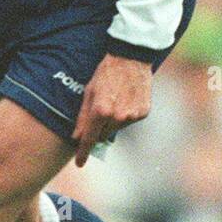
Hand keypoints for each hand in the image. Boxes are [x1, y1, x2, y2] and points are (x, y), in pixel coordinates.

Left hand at [72, 53, 151, 167]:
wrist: (131, 57)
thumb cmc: (105, 73)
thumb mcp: (89, 92)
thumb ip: (83, 117)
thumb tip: (77, 137)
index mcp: (100, 111)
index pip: (90, 139)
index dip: (83, 152)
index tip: (79, 163)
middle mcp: (117, 116)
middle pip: (103, 134)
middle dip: (99, 128)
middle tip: (100, 111)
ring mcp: (132, 115)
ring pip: (117, 128)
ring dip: (114, 120)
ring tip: (116, 98)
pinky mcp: (143, 112)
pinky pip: (131, 120)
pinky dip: (127, 114)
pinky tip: (127, 98)